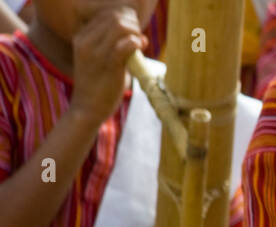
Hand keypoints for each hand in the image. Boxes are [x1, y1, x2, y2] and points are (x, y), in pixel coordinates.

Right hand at [68, 6, 144, 125]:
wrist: (87, 108)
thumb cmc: (99, 85)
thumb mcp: (102, 60)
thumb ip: (117, 46)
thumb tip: (140, 36)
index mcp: (81, 36)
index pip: (105, 14)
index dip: (125, 18)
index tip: (133, 31)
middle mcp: (85, 40)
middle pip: (114, 17)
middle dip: (132, 23)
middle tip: (138, 37)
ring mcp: (95, 52)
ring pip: (120, 27)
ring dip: (135, 33)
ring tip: (139, 44)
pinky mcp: (107, 64)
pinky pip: (125, 45)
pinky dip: (136, 43)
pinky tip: (139, 48)